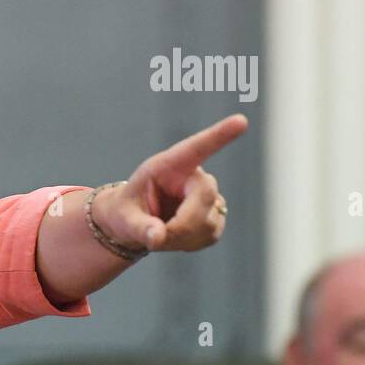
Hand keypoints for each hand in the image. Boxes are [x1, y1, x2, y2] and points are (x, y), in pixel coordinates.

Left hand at [92, 113, 247, 252]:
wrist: (135, 224)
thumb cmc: (126, 212)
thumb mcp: (123, 219)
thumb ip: (139, 227)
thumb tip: (157, 238)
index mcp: (168, 166)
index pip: (196, 148)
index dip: (219, 135)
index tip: (241, 121)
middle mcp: (193, 177)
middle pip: (205, 195)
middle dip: (183, 223)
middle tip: (156, 238)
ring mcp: (209, 197)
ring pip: (208, 220)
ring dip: (182, 237)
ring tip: (159, 233)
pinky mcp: (216, 217)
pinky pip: (210, 235)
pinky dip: (189, 243)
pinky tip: (174, 238)